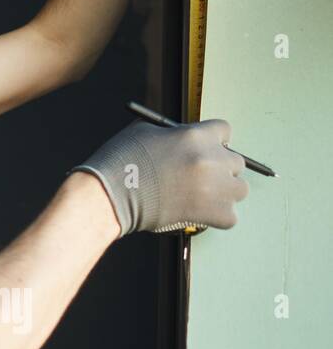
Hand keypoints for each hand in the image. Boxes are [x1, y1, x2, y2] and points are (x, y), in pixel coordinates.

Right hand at [71, 119, 248, 234]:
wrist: (109, 196)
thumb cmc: (121, 164)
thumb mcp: (145, 133)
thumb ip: (174, 135)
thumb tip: (187, 142)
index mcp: (195, 136)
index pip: (224, 131)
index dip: (213, 140)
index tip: (205, 149)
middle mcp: (210, 159)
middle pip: (236, 162)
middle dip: (220, 168)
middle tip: (200, 175)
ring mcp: (214, 188)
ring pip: (239, 189)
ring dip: (224, 192)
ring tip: (201, 196)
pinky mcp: (213, 214)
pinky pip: (231, 217)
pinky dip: (217, 217)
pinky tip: (198, 212)